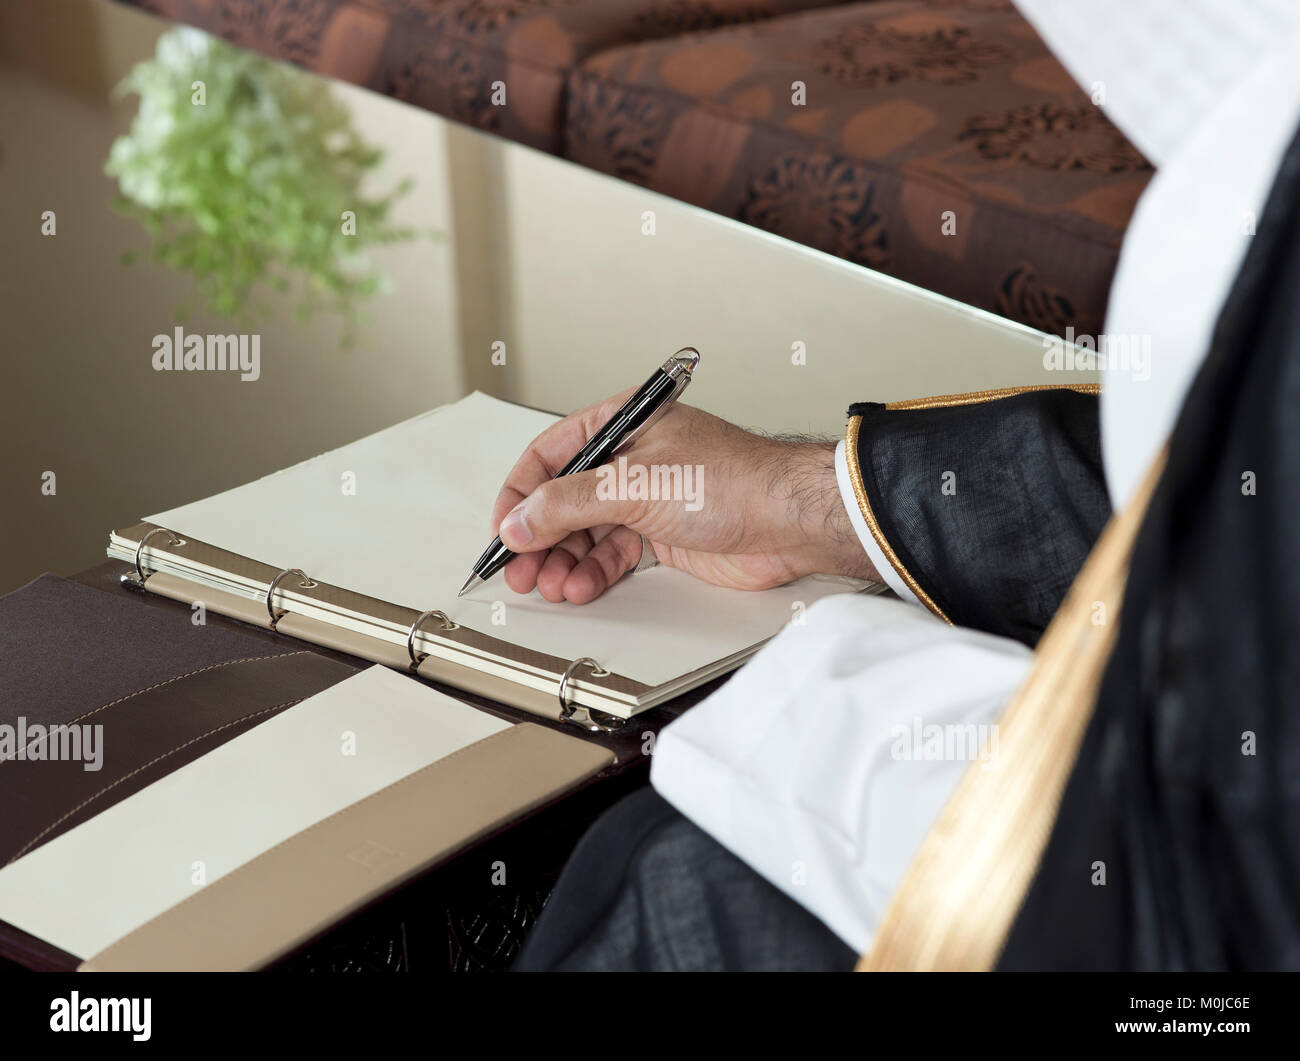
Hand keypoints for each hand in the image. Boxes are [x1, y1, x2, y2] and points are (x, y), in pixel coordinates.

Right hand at [490, 390, 878, 603]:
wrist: (789, 521)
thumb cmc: (734, 481)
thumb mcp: (637, 485)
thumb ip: (570, 503)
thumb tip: (520, 520)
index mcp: (623, 423)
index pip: (551, 453)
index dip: (521, 492)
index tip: (503, 528)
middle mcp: (631, 458)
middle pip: (564, 498)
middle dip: (539, 537)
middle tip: (518, 571)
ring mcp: (646, 497)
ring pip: (586, 531)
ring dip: (563, 560)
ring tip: (549, 586)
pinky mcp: (662, 533)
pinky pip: (612, 553)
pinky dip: (593, 572)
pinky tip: (580, 587)